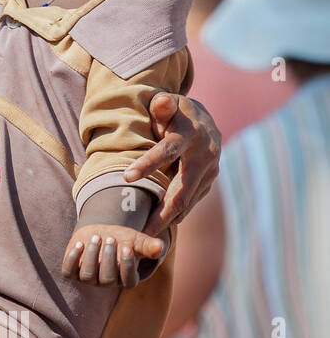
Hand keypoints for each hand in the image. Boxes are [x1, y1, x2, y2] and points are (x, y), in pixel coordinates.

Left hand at [61, 224, 165, 288]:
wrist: (100, 234)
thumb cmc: (122, 240)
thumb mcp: (136, 241)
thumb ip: (148, 246)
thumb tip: (160, 248)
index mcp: (125, 279)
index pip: (128, 281)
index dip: (127, 265)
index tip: (127, 247)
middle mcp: (106, 282)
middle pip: (107, 278)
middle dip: (108, 258)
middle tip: (110, 238)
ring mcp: (88, 279)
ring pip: (87, 275)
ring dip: (91, 256)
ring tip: (96, 237)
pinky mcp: (72, 272)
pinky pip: (68, 272)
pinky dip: (72, 258)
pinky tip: (79, 243)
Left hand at [123, 93, 220, 235]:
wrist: (203, 119)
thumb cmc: (175, 112)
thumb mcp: (168, 104)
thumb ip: (162, 106)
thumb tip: (160, 102)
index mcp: (190, 134)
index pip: (167, 150)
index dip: (148, 163)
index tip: (127, 176)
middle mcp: (205, 154)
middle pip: (183, 187)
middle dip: (163, 210)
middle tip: (142, 228)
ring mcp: (210, 170)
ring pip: (189, 199)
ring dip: (170, 218)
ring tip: (147, 235)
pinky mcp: (210, 180)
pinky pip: (193, 201)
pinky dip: (178, 214)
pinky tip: (162, 227)